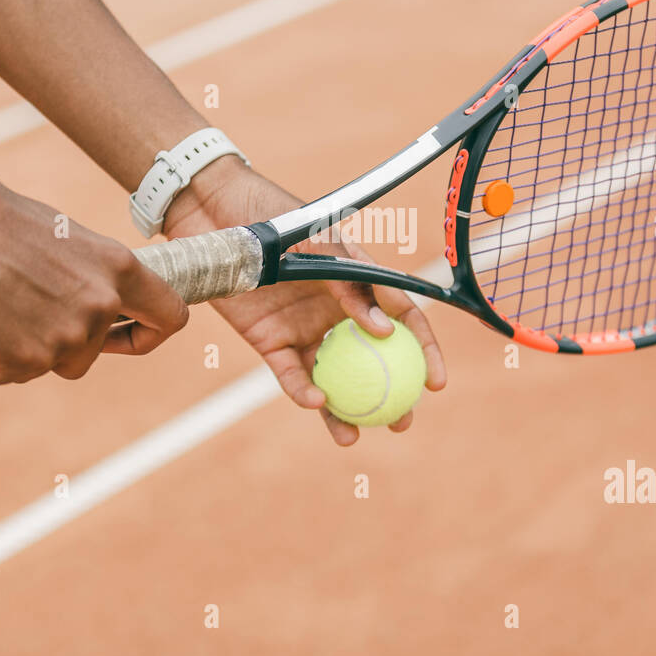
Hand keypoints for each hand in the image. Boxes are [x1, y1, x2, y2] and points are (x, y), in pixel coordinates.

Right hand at [0, 176, 187, 384]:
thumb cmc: (3, 221)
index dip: (147, 334)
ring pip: (50, 366)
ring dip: (23, 351)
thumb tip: (100, 309)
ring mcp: (66, 336)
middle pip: (92, 353)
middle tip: (24, 315)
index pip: (170, 317)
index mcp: (120, 269)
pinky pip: (8, 375)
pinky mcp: (24, 359)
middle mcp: (101, 305)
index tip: (122, 335)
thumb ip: (92, 279)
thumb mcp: (71, 242)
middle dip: (61, 344)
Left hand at [164, 158, 446, 445]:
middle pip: (373, 362)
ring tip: (352, 437)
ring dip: (344, 412)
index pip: (403, 323)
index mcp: (361, 286)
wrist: (219, 218)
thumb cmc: (278, 222)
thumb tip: (386, 331)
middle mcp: (338, 313)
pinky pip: (292, 376)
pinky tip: (316, 403)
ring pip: (333, 380)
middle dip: (391, 397)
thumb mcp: (323, 246)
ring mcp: (305, 331)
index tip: (436, 384)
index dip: (425, 353)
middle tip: (401, 422)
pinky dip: (303, 392)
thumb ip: (354, 286)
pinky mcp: (271, 344)